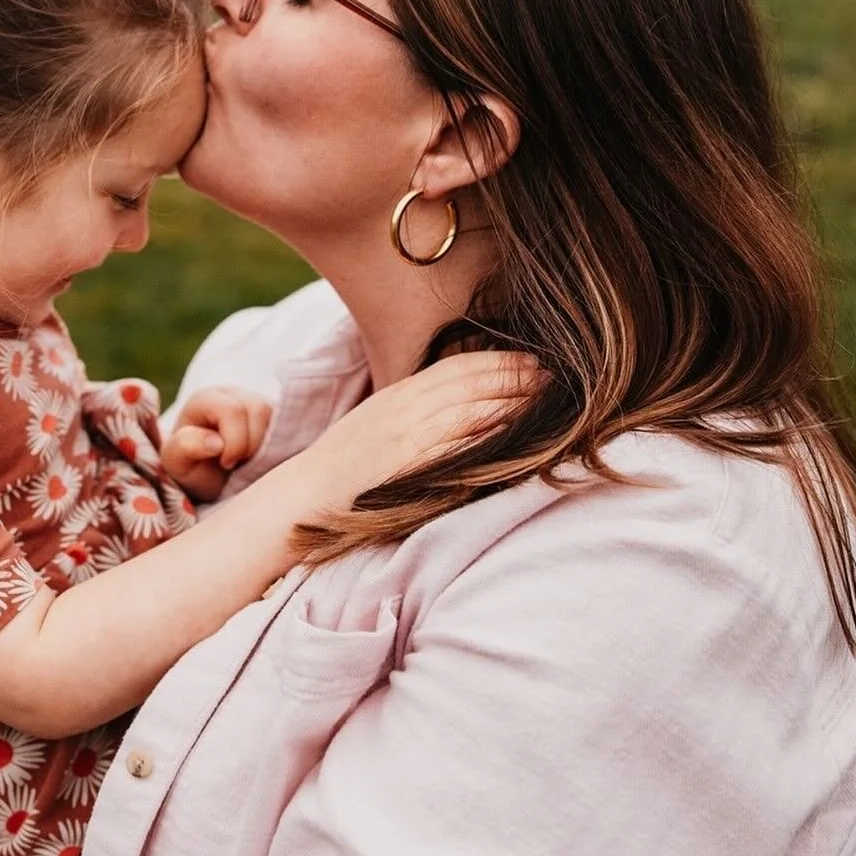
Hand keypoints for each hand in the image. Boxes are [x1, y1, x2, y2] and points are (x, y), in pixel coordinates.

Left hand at [161, 386, 272, 500]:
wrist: (207, 479)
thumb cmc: (191, 469)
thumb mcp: (177, 463)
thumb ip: (186, 447)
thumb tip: (216, 442)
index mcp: (206, 399)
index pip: (232, 410)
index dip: (234, 442)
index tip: (226, 464)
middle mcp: (233, 394)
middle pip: (258, 409)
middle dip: (251, 445)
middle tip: (238, 465)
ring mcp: (257, 403)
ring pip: (276, 417)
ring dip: (266, 447)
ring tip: (249, 464)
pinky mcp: (275, 418)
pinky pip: (289, 426)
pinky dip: (279, 447)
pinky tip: (264, 461)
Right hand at [292, 351, 541, 509]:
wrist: (303, 495)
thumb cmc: (342, 466)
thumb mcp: (376, 422)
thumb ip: (412, 409)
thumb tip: (453, 404)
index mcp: (397, 394)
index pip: (456, 367)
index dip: (496, 360)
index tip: (529, 360)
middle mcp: (403, 408)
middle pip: (468, 382)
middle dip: (513, 375)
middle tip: (552, 374)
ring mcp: (405, 436)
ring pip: (468, 408)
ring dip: (510, 400)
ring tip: (545, 397)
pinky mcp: (406, 465)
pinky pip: (452, 444)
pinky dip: (483, 434)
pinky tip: (510, 430)